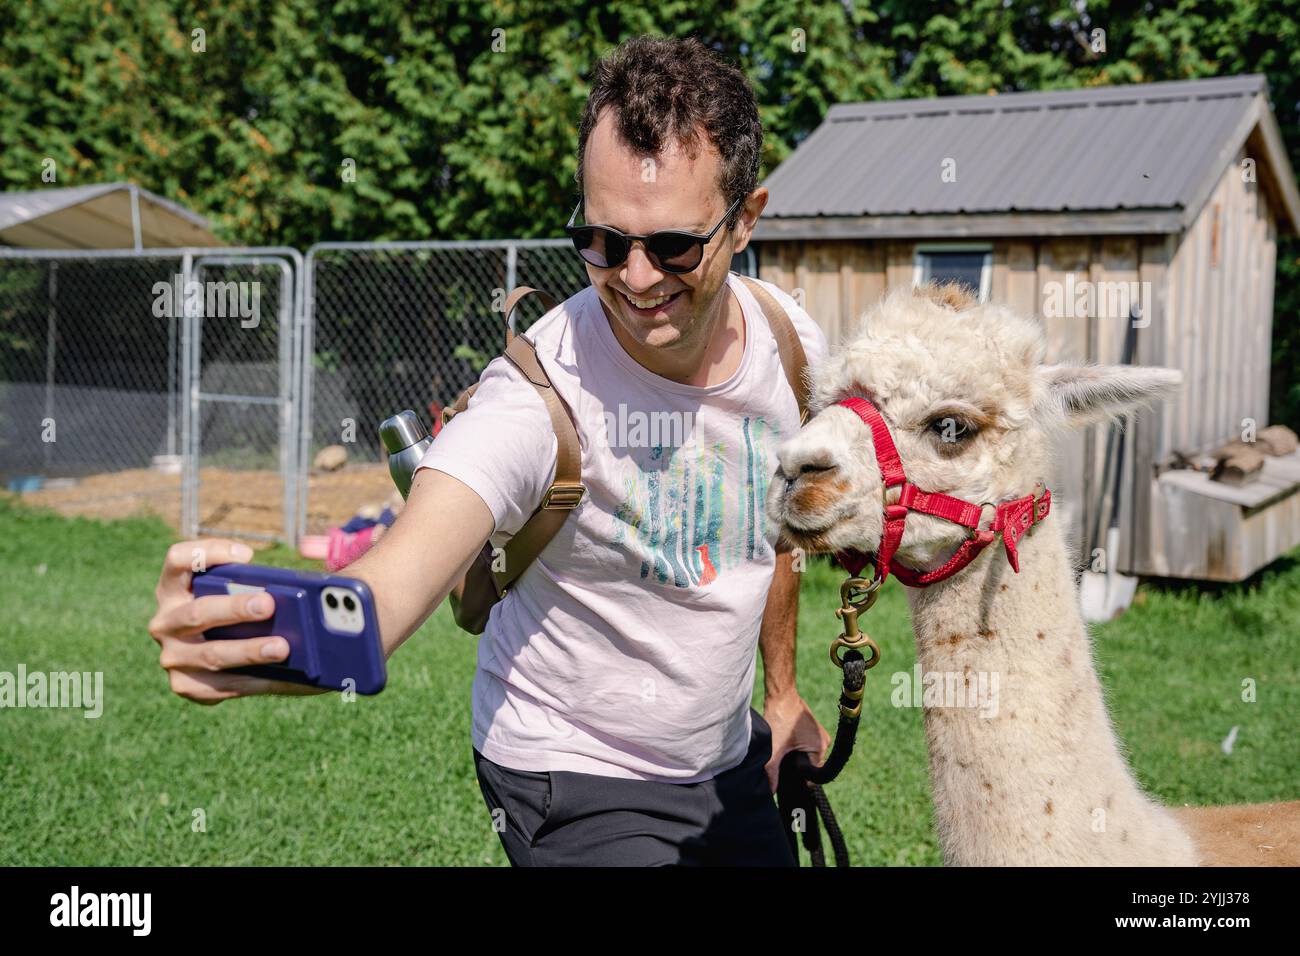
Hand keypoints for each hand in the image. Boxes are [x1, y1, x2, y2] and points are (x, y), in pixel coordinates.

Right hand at [148, 539, 326, 704]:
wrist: (218, 663)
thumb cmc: (234, 617)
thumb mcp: (236, 596)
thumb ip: (254, 587)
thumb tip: (303, 591)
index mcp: (173, 589)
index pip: (178, 559)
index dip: (209, 552)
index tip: (247, 554)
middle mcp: (165, 622)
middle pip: (198, 612)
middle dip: (235, 608)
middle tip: (268, 605)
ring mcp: (172, 656)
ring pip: (212, 654)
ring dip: (249, 651)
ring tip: (282, 647)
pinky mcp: (185, 685)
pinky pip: (222, 685)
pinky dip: (255, 680)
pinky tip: (281, 676)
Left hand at [762, 692, 831, 792]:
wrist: (780, 694)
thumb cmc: (781, 718)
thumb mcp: (775, 748)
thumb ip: (772, 771)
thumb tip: (771, 791)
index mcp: (821, 747)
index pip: (812, 774)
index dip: (799, 779)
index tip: (787, 780)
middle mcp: (823, 741)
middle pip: (808, 764)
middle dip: (795, 767)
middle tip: (781, 766)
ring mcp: (818, 734)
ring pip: (805, 754)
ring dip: (793, 757)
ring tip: (781, 755)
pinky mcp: (810, 728)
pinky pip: (804, 745)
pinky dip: (794, 748)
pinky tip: (782, 746)